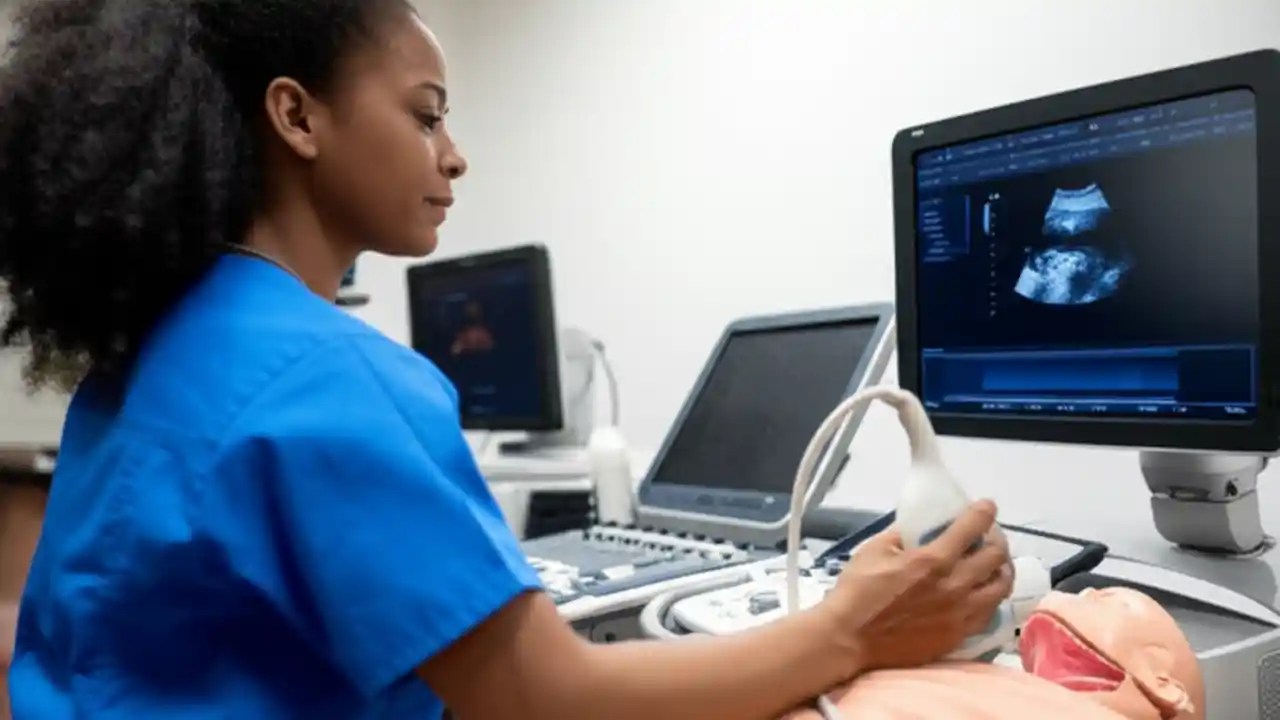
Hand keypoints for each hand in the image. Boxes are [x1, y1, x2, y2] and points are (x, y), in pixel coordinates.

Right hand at [816, 500, 1012, 673]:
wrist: (850, 638)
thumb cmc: (858, 591)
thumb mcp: (874, 549)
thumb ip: (901, 536)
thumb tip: (916, 530)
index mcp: (933, 560)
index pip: (973, 527)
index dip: (984, 512)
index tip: (987, 507)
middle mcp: (955, 585)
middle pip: (997, 557)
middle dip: (997, 539)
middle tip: (988, 536)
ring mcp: (960, 614)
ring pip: (1000, 588)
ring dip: (1001, 570)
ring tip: (993, 566)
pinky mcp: (958, 635)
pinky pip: (988, 614)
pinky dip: (990, 598)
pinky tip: (980, 594)